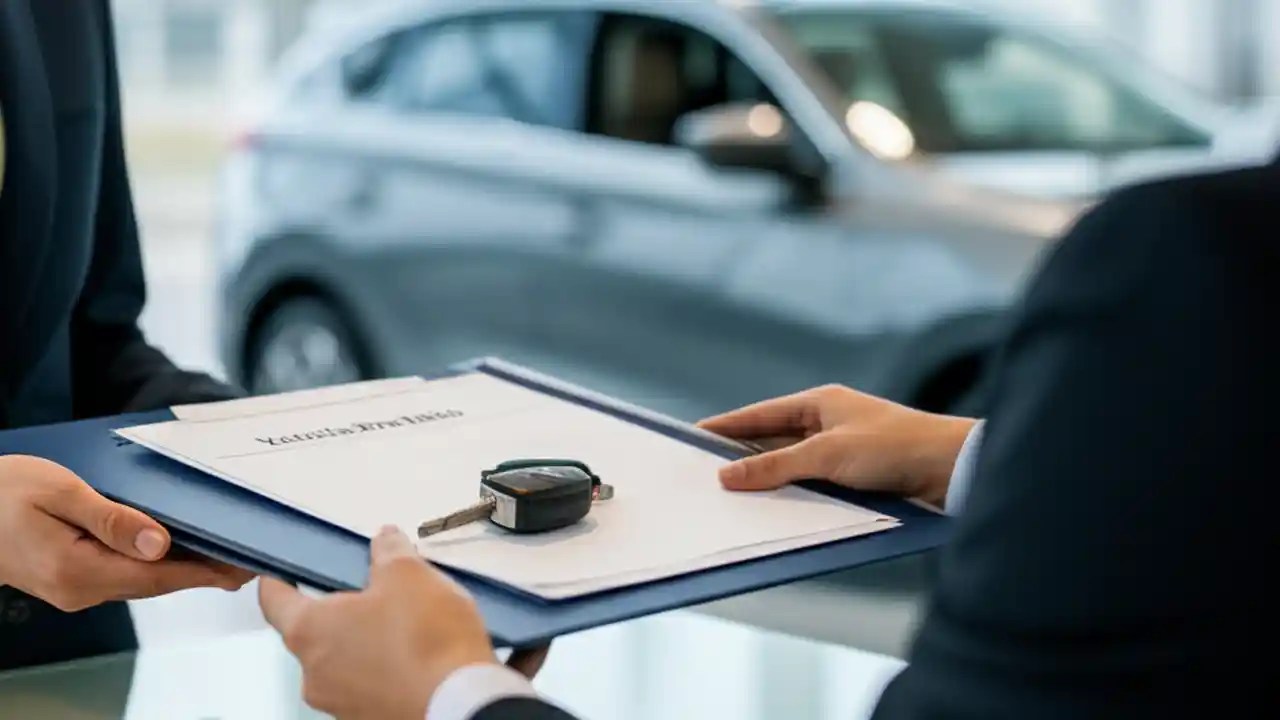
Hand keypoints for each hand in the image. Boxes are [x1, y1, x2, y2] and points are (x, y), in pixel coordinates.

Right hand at [0, 455, 252, 610]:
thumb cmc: (2, 491)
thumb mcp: (59, 491)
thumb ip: (111, 518)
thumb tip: (160, 543)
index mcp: (77, 570)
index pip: (158, 576)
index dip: (205, 573)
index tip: (242, 568)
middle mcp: (79, 590)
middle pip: (156, 583)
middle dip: (203, 573)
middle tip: (248, 561)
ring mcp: (74, 591)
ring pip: (142, 581)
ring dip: (182, 570)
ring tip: (224, 556)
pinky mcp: (71, 582)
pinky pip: (124, 576)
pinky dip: (155, 566)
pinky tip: (177, 553)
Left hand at [261, 526, 537, 719]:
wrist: (461, 703)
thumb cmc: (427, 644)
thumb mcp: (409, 573)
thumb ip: (389, 551)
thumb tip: (385, 542)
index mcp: (309, 630)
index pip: (273, 599)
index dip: (279, 578)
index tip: (285, 569)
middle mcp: (315, 672)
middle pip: (314, 630)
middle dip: (342, 608)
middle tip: (375, 589)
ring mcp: (340, 701)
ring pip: (343, 658)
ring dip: (366, 639)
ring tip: (409, 622)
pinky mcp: (369, 716)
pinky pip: (367, 682)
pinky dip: (385, 666)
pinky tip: (419, 652)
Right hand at [698, 385, 976, 507]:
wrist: (952, 468)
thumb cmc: (894, 447)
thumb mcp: (827, 455)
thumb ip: (775, 466)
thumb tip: (728, 475)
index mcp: (820, 403)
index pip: (760, 415)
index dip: (726, 426)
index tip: (694, 437)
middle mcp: (828, 422)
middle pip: (773, 440)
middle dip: (741, 457)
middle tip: (705, 474)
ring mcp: (842, 449)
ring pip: (792, 465)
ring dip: (768, 479)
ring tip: (732, 497)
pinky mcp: (857, 475)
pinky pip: (812, 483)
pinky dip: (793, 493)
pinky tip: (776, 508)